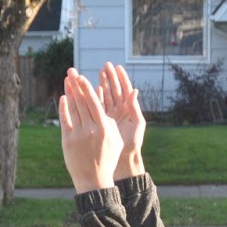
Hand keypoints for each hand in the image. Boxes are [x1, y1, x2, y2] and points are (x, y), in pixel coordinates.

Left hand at [59, 68, 120, 194]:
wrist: (94, 180)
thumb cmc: (107, 158)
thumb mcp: (115, 139)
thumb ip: (111, 121)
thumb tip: (112, 104)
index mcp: (104, 128)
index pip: (93, 102)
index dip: (86, 88)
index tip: (81, 77)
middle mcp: (90, 129)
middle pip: (81, 102)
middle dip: (75, 85)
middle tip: (71, 71)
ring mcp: (77, 135)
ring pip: (72, 109)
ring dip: (69, 92)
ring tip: (66, 80)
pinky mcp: (67, 140)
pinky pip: (65, 120)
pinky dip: (63, 108)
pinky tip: (63, 98)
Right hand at [98, 63, 145, 179]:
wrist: (124, 160)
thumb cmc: (132, 144)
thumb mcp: (136, 125)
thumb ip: (134, 108)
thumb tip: (135, 90)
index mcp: (129, 110)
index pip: (125, 90)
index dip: (121, 78)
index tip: (117, 67)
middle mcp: (120, 111)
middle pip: (113, 90)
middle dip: (109, 78)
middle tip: (104, 66)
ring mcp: (110, 116)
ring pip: (104, 97)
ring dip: (100, 85)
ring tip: (96, 73)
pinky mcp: (101, 122)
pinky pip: (97, 107)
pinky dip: (93, 98)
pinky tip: (89, 89)